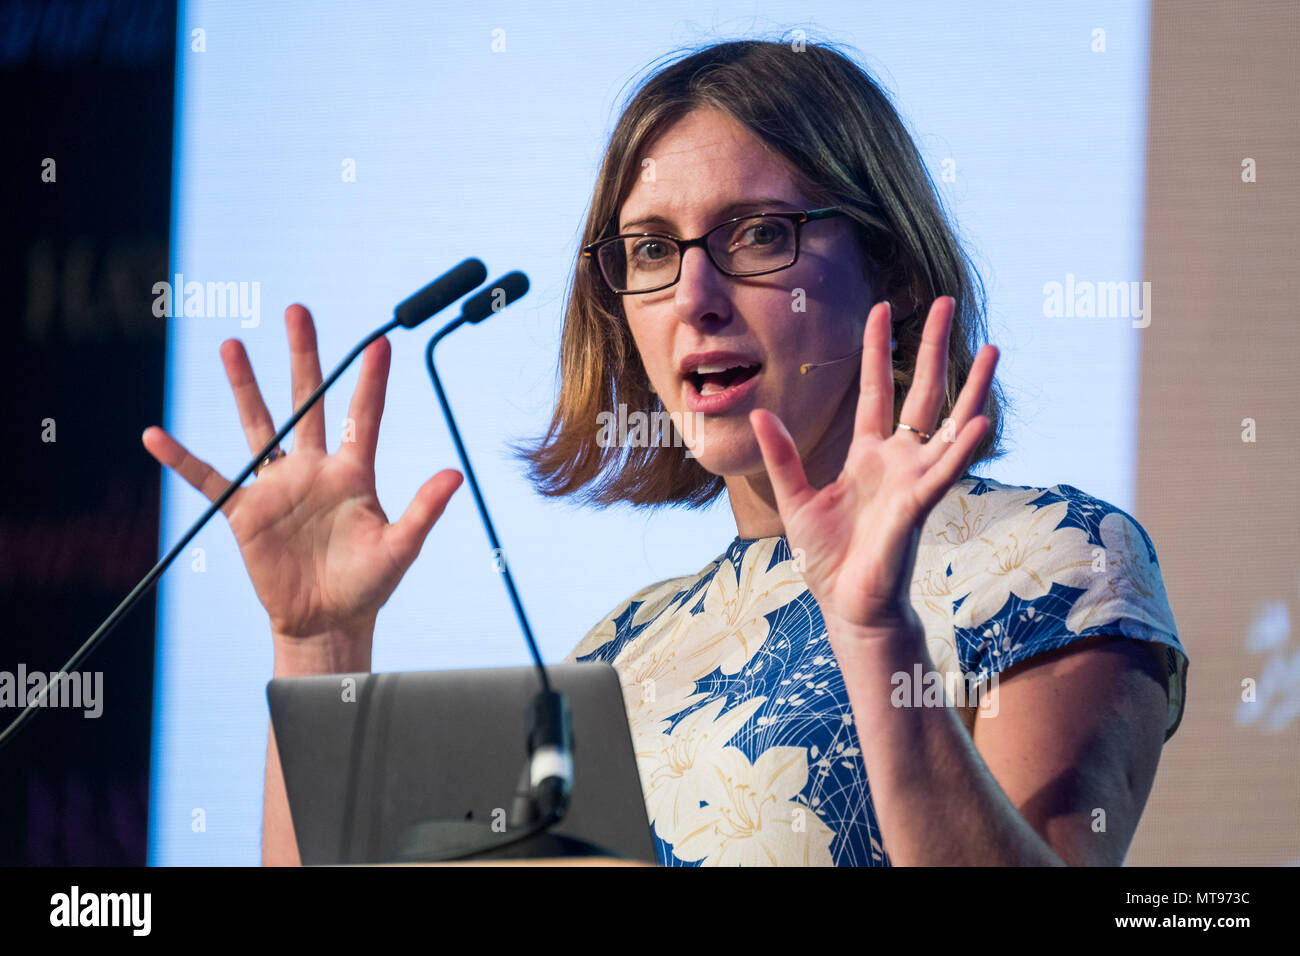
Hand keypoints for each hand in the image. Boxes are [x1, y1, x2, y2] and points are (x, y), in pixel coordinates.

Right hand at [142, 304, 462, 637]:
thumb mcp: (400, 547)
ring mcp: (278, 487)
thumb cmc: (369, 584)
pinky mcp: (246, 513)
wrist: (327, 621)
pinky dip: (182, 460)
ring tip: (233, 345)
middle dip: (304, 357)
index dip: (372, 380)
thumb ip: (424, 510)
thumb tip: (455, 474)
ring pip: (260, 425)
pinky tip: (155, 436)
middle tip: (298, 311)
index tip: (380, 341)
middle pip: (309, 402)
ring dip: (246, 387)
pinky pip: (210, 481)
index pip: (364, 416)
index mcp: (355, 473)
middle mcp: (315, 469)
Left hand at [749, 297, 997, 635]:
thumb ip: (782, 456)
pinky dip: (963, 447)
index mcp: (867, 455)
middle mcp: (898, 461)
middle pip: (921, 392)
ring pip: (948, 425)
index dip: (877, 350)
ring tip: (992, 348)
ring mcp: (914, 481)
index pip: (875, 390)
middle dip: (934, 348)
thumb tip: (760, 413)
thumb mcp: (795, 498)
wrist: (847, 605)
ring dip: (971, 388)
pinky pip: (945, 472)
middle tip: (948, 303)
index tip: (882, 309)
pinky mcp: (918, 507)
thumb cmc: (827, 558)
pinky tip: (981, 418)